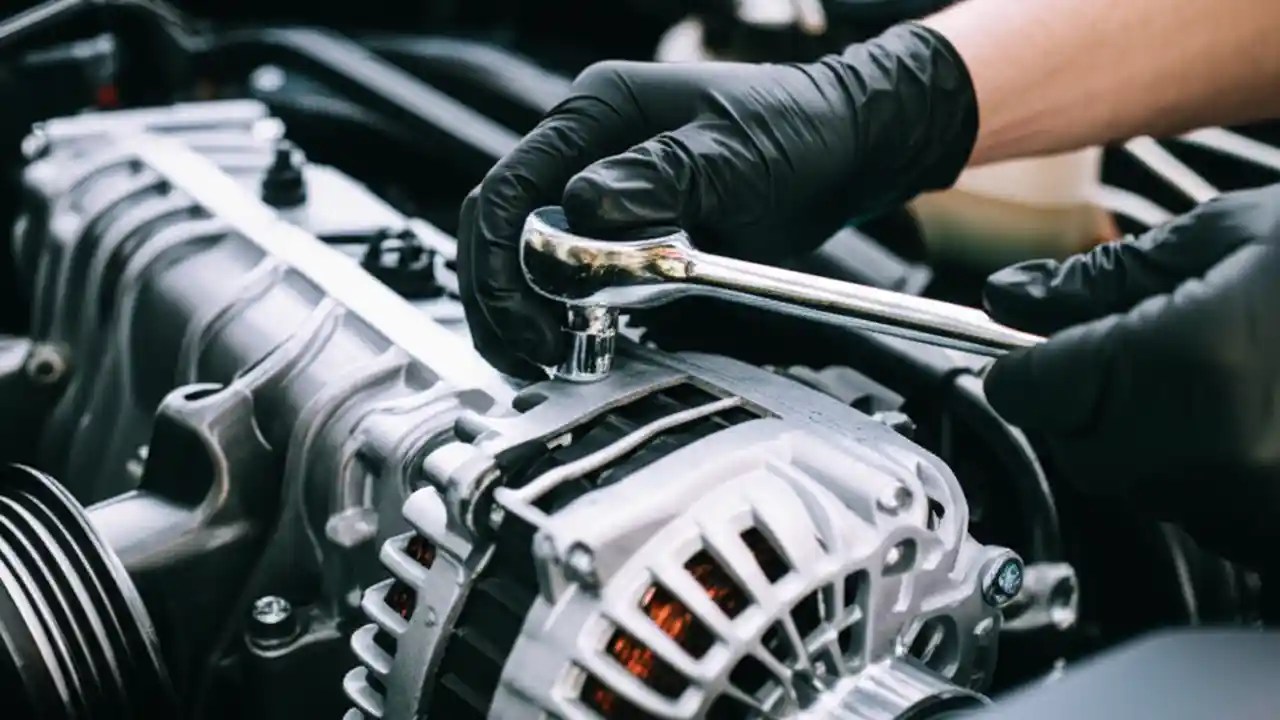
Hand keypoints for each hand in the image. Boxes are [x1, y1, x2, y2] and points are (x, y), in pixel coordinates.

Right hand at [457, 23, 977, 377]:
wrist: (844, 147)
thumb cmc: (798, 133)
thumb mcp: (734, 155)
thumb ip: (659, 178)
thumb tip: (583, 210)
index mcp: (598, 110)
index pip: (508, 186)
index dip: (500, 262)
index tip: (527, 321)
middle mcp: (587, 145)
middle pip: (500, 222)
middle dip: (500, 295)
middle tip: (533, 352)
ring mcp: (602, 184)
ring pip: (524, 249)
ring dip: (523, 307)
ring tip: (547, 355)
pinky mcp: (624, 223)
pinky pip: (568, 265)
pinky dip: (559, 307)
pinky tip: (573, 340)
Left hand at [983, 185, 1279, 568]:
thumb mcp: (1230, 240)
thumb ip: (1105, 278)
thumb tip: (1017, 300)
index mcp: (1190, 365)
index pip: (1032, 389)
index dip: (1021, 364)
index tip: (1028, 349)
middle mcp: (1217, 454)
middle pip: (1075, 445)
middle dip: (1077, 399)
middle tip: (1122, 348)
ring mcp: (1255, 505)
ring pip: (1133, 481)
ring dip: (1137, 430)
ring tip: (1207, 370)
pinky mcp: (1273, 531)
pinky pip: (1197, 506)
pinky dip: (1195, 463)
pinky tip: (1245, 410)